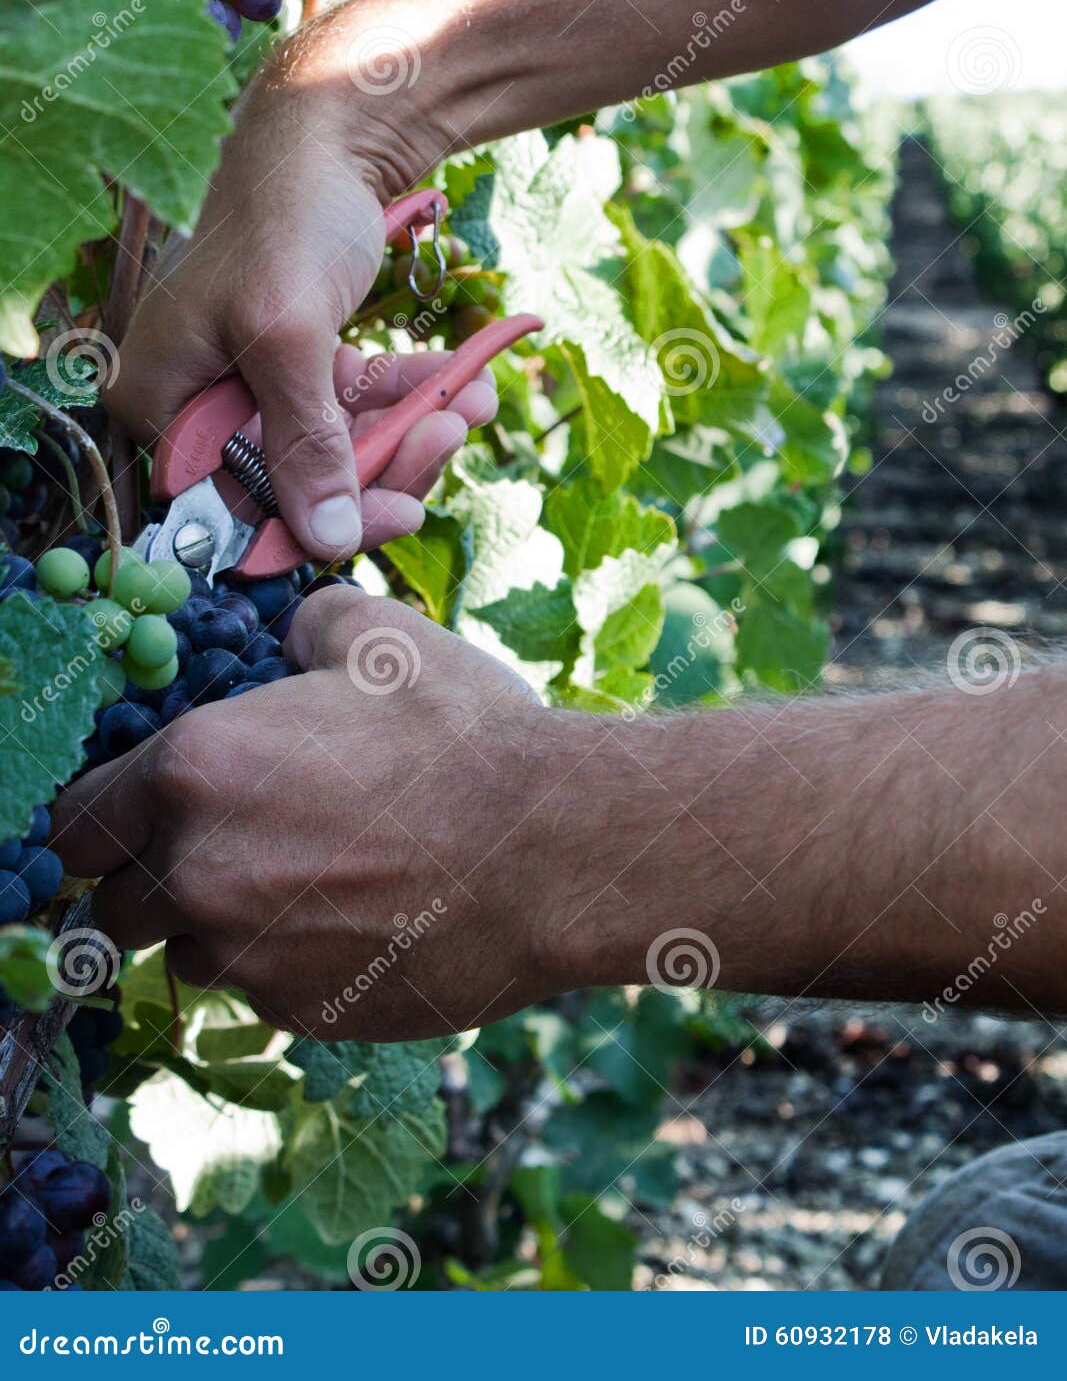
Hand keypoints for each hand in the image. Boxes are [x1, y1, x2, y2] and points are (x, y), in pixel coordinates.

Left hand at [53, 591, 582, 1041]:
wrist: (552, 848)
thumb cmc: (462, 734)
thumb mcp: (374, 636)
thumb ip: (298, 629)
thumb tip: (288, 643)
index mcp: (192, 772)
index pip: (73, 822)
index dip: (97, 815)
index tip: (128, 813)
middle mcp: (197, 875)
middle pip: (113, 906)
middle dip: (152, 876)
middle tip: (225, 843)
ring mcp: (247, 956)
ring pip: (185, 952)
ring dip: (217, 924)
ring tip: (301, 880)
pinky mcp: (301, 1013)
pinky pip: (260, 989)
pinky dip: (285, 960)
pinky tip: (354, 917)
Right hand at [106, 40, 458, 559]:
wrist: (328, 133)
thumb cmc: (285, 217)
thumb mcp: (290, 335)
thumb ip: (306, 440)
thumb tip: (323, 541)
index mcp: (161, 400)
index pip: (229, 504)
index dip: (312, 522)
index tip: (398, 514)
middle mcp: (199, 404)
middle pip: (294, 485)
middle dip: (383, 467)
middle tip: (449, 439)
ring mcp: (253, 387)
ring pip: (340, 452)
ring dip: (411, 431)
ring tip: (471, 402)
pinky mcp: (303, 369)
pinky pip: (360, 410)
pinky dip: (412, 398)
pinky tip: (468, 381)